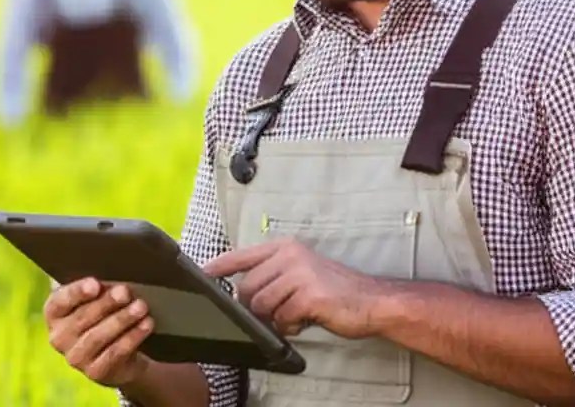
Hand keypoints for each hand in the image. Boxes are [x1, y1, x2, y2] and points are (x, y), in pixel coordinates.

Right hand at [43, 278, 155, 387]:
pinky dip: (132, 337)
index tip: (95, 284)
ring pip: (98, 336)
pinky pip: (114, 353)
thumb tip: (117, 286)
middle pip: (82, 317)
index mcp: (54, 313)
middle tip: (125, 292)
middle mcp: (58, 337)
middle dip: (106, 303)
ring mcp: (75, 358)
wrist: (120, 356)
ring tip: (141, 307)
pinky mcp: (95, 372)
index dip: (77, 292)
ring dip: (122, 319)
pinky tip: (146, 324)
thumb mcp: (98, 300)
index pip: (60, 301)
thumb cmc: (105, 316)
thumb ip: (100, 290)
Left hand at [204, 238, 393, 338]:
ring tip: (296, 316)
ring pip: (262, 305)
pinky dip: (291, 326)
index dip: (219, 266)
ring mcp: (299, 274)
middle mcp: (290, 256)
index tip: (203, 274)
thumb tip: (243, 292)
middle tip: (278, 313)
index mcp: (285, 248)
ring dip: (276, 318)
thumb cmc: (334, 290)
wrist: (371, 301)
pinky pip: (282, 318)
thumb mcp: (301, 272)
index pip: (242, 255)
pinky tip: (306, 320)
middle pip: (248, 287)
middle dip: (256, 307)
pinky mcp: (308, 295)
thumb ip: (273, 276)